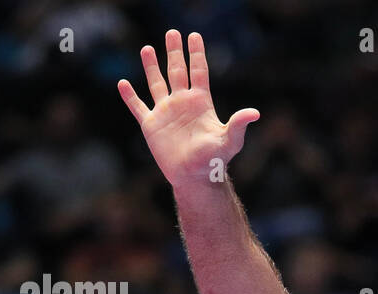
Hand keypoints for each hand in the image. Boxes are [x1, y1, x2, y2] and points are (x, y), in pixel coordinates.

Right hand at [118, 30, 258, 193]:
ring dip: (151, 67)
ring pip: (156, 84)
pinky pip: (138, 107)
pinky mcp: (151, 126)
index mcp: (200, 103)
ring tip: (147, 48)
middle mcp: (182, 103)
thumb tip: (255, 113)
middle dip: (175, 52)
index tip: (194, 36)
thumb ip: (238, 124)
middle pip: (177, 71)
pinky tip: (122, 83)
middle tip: (172, 32)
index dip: (196, 54)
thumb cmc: (214, 160)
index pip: (198, 71)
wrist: (195, 178)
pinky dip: (130, 96)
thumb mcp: (229, 140)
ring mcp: (166, 113)